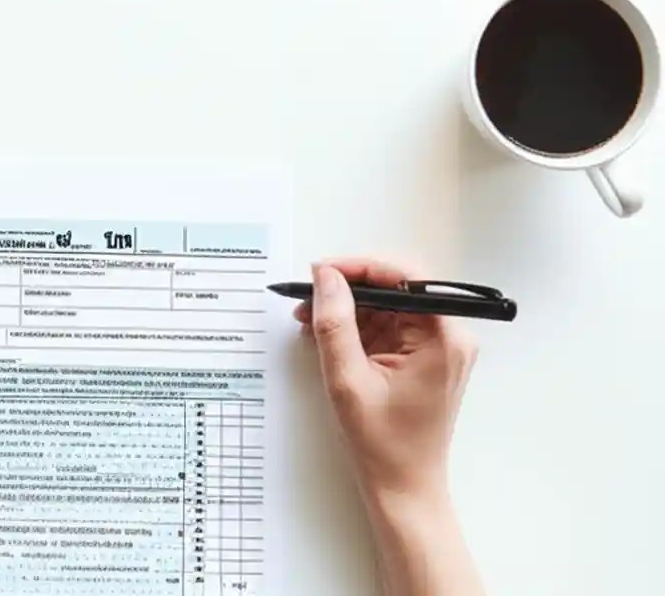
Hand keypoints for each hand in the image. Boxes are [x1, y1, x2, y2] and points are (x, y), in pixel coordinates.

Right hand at [294, 259, 477, 502]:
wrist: (403, 489)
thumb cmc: (382, 444)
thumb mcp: (348, 379)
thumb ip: (335, 323)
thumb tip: (325, 277)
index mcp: (444, 337)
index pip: (405, 276)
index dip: (360, 267)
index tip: (321, 272)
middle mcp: (449, 336)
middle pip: (396, 288)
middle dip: (349, 289)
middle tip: (307, 297)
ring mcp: (438, 347)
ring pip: (388, 307)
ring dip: (348, 309)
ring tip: (309, 320)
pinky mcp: (424, 359)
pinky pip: (388, 328)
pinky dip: (357, 328)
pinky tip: (327, 337)